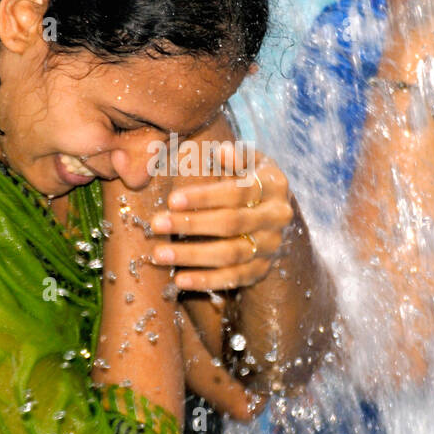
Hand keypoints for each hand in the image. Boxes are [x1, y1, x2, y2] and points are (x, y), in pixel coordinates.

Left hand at [147, 136, 294, 293]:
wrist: (274, 217)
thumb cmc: (251, 182)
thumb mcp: (250, 162)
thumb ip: (237, 156)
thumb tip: (224, 152)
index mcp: (274, 185)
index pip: (238, 192)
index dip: (205, 197)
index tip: (171, 200)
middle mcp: (276, 217)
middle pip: (232, 223)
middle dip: (191, 225)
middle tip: (156, 224)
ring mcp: (270, 246)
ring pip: (230, 254)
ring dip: (192, 256)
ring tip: (159, 254)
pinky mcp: (261, 270)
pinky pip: (233, 278)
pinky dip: (206, 281)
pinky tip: (179, 279)